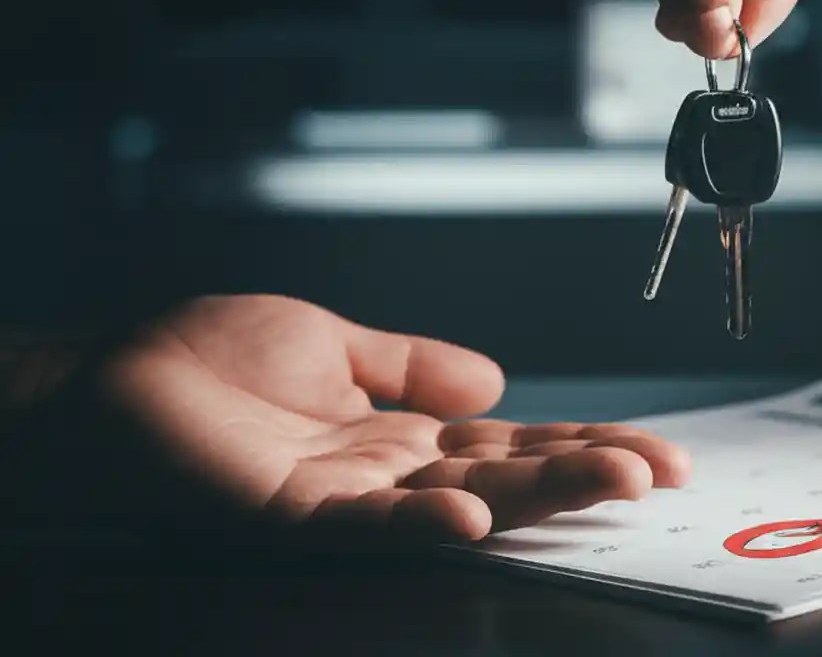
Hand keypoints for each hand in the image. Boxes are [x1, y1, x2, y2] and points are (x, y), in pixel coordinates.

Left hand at [89, 295, 689, 542]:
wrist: (113, 377)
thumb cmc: (210, 358)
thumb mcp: (337, 341)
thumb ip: (414, 363)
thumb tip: (499, 379)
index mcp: (405, 435)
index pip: (514, 443)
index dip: (585, 444)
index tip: (656, 450)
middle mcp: (390, 475)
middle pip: (506, 477)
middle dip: (586, 472)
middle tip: (661, 472)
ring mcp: (347, 501)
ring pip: (461, 505)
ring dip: (537, 497)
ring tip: (612, 482)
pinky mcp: (290, 514)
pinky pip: (367, 527)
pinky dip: (421, 524)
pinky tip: (472, 516)